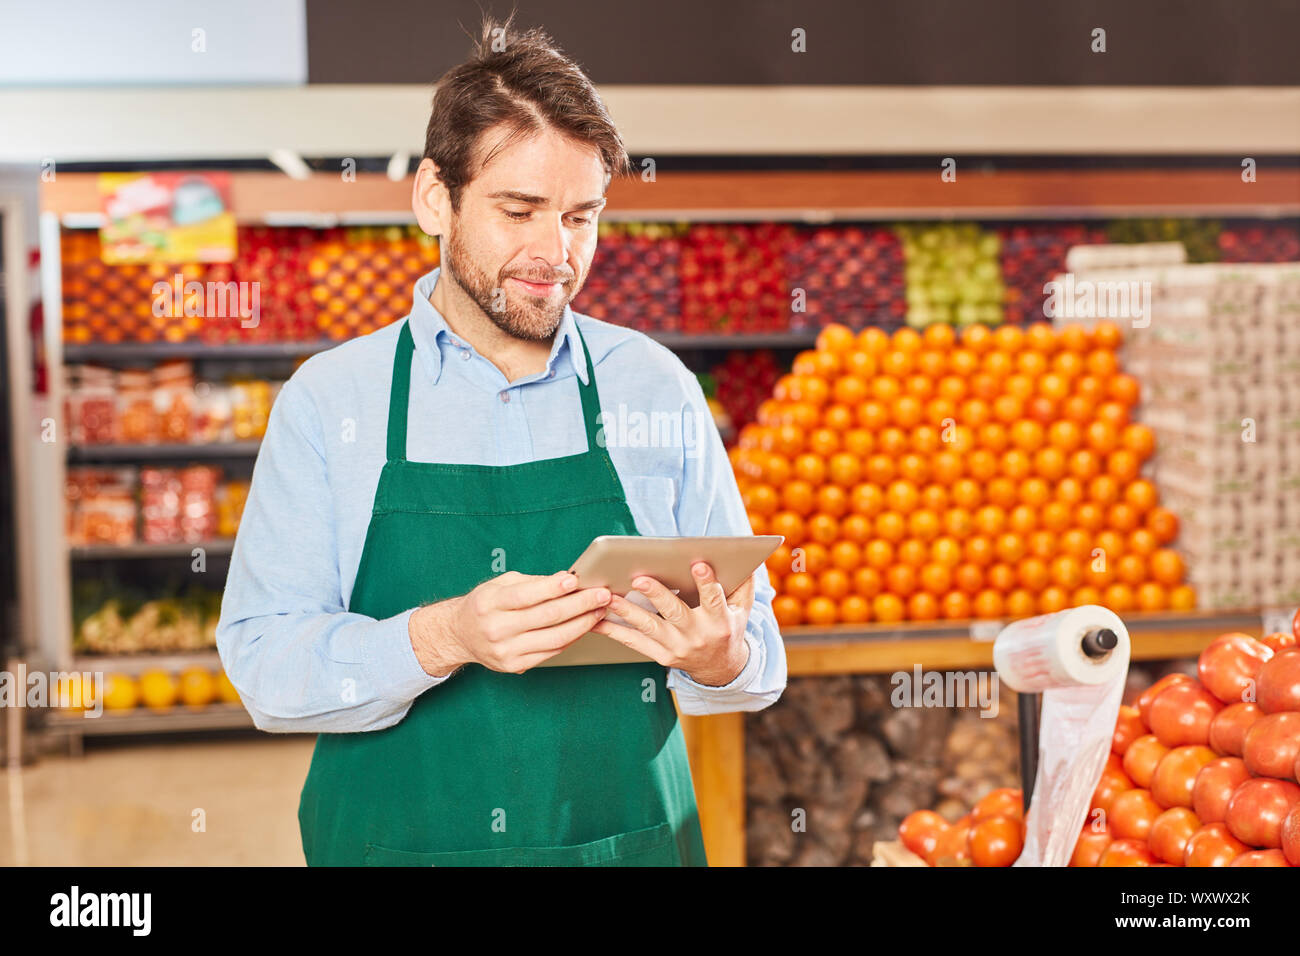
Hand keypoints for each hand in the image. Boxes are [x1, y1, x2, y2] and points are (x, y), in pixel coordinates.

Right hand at [409, 571, 611, 675]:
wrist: (460, 635)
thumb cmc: (486, 604)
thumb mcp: (500, 584)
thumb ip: (533, 582)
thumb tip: (567, 580)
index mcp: (490, 603)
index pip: (526, 595)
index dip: (553, 587)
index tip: (575, 580)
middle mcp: (496, 628)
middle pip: (547, 617)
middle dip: (580, 604)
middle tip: (602, 595)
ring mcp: (506, 650)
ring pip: (555, 638)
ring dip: (583, 624)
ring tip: (599, 611)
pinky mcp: (515, 665)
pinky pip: (551, 651)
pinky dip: (571, 638)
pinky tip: (583, 626)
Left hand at [590, 562, 755, 685]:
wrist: (721, 669)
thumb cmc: (729, 628)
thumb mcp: (743, 609)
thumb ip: (743, 585)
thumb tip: (748, 559)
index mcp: (720, 621)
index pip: (714, 599)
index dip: (707, 582)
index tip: (698, 564)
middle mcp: (697, 635)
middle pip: (675, 612)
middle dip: (657, 595)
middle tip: (639, 578)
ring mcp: (677, 647)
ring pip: (649, 627)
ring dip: (627, 611)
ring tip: (608, 596)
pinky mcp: (662, 656)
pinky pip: (635, 642)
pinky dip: (615, 631)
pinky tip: (597, 620)